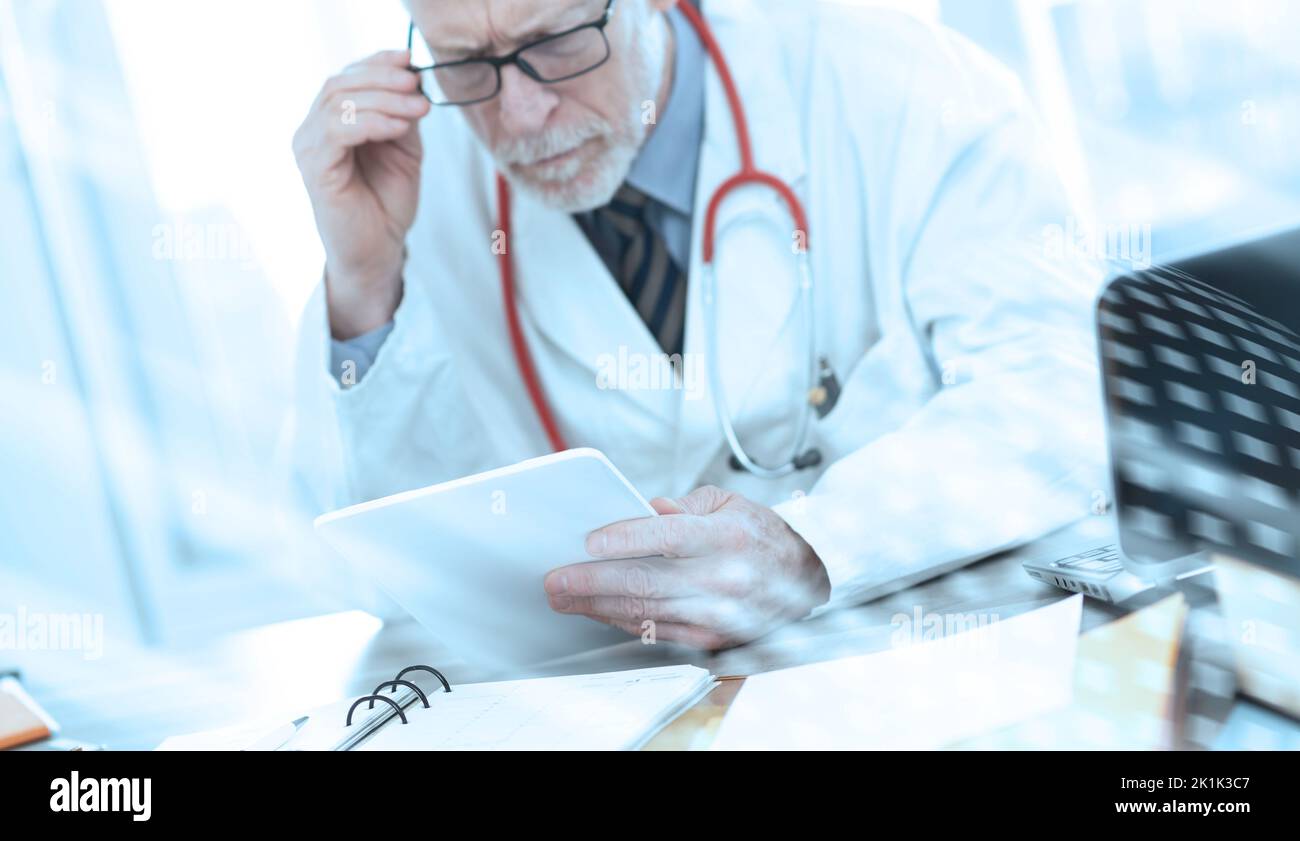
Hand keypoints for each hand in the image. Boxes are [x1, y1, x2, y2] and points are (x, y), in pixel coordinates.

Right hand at [292, 49, 429, 338]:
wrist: (378, 251)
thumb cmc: (387, 203)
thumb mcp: (403, 150)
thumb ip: (402, 116)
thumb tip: (413, 80)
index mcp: (330, 122)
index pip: (346, 77)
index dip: (376, 62)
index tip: (411, 59)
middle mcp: (312, 130)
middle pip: (340, 84)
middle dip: (384, 79)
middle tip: (418, 85)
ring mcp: (309, 148)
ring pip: (339, 102)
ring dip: (385, 100)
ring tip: (419, 109)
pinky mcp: (314, 169)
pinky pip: (338, 130)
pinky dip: (372, 123)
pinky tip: (400, 128)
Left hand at [544, 486, 830, 649]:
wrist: (804, 582)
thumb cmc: (763, 537)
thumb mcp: (730, 504)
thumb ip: (683, 506)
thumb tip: (643, 511)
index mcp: (728, 537)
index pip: (668, 537)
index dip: (625, 540)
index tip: (589, 542)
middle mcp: (723, 578)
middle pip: (647, 582)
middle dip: (593, 582)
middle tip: (557, 579)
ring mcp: (717, 614)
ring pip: (645, 612)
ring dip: (598, 606)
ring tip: (565, 596)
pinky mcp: (711, 638)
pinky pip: (656, 630)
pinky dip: (623, 620)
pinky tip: (599, 611)